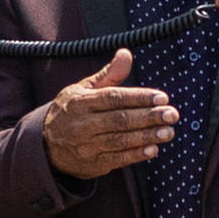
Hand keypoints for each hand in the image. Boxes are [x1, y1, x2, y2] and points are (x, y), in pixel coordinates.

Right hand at [37, 49, 173, 181]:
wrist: (47, 145)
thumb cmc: (72, 111)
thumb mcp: (83, 89)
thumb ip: (109, 75)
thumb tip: (126, 53)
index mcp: (80, 102)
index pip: (113, 98)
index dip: (139, 97)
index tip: (161, 97)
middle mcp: (82, 124)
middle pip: (119, 119)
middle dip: (148, 117)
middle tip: (171, 114)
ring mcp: (87, 146)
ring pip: (120, 140)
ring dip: (147, 136)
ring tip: (168, 132)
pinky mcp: (92, 164)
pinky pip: (117, 159)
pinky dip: (136, 155)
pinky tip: (153, 149)